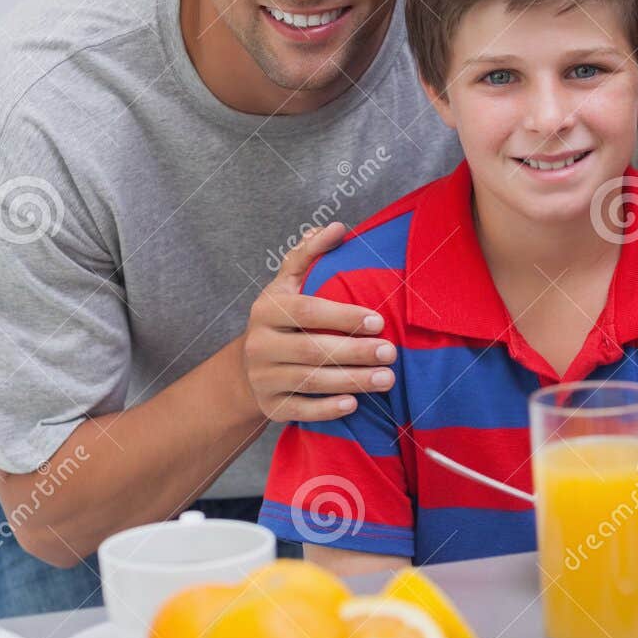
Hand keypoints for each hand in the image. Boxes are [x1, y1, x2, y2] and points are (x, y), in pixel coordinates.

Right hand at [243, 223, 397, 422]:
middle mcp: (260, 344)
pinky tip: (354, 405)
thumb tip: (335, 228)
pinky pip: (300, 410)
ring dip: (351, 381)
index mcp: (267, 309)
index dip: (343, 316)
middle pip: (312, 349)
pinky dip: (327, 409)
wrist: (247, 370)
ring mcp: (263, 378)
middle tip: (391, 353)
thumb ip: (308, 255)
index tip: (378, 321)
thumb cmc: (281, 320)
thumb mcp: (287, 285)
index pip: (307, 311)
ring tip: (386, 379)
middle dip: (355, 352)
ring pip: (310, 381)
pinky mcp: (270, 407)